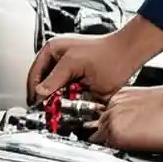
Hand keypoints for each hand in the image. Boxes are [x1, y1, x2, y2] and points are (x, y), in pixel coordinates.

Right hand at [28, 15, 162, 102]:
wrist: (128, 56)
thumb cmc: (106, 52)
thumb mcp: (73, 63)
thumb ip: (55, 78)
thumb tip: (39, 92)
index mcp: (54, 51)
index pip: (35, 74)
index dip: (34, 90)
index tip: (36, 105)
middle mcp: (61, 62)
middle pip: (45, 86)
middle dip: (47, 98)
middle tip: (47, 110)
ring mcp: (71, 74)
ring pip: (57, 95)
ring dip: (59, 102)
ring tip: (60, 109)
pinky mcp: (81, 85)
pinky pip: (71, 99)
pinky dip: (71, 104)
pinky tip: (73, 106)